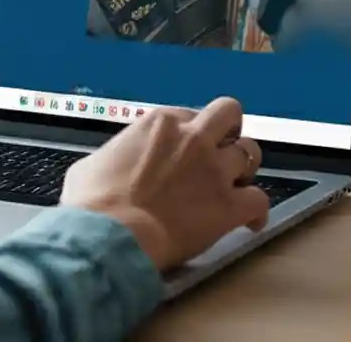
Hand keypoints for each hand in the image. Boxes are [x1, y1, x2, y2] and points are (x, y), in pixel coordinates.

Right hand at [61, 97, 267, 270]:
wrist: (108, 238)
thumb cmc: (90, 205)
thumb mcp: (90, 166)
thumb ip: (114, 158)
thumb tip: (110, 168)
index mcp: (160, 123)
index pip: (188, 115)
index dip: (189, 134)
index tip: (184, 152)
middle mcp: (193, 138)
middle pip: (229, 113)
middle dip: (229, 130)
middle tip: (221, 151)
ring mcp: (215, 170)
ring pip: (251, 153)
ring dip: (244, 168)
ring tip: (235, 186)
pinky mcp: (229, 205)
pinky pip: (260, 199)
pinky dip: (257, 210)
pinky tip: (250, 222)